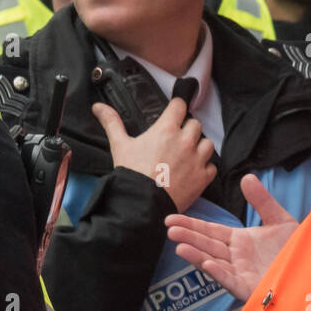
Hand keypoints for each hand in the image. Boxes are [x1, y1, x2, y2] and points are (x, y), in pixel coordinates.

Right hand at [92, 97, 215, 212]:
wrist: (141, 204)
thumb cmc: (130, 174)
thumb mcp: (120, 146)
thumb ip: (112, 123)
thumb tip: (98, 106)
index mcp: (166, 129)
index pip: (180, 106)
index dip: (177, 107)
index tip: (174, 112)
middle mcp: (185, 141)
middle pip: (195, 124)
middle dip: (187, 129)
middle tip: (176, 139)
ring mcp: (196, 159)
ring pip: (207, 143)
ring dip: (199, 147)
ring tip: (187, 154)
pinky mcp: (203, 177)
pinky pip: (212, 166)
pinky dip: (205, 167)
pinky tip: (194, 171)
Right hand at [165, 175, 298, 301]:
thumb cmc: (295, 249)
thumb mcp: (279, 220)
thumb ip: (262, 201)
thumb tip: (246, 177)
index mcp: (240, 242)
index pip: (211, 232)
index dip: (192, 225)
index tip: (172, 218)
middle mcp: (237, 258)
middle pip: (208, 246)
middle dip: (188, 237)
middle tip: (169, 228)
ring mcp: (241, 274)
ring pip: (214, 263)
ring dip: (196, 255)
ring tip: (178, 246)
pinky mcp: (250, 288)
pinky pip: (231, 280)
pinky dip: (219, 273)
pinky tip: (206, 264)